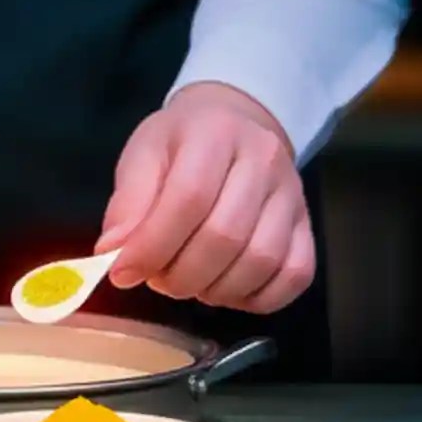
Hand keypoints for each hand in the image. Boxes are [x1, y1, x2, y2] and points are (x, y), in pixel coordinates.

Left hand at [96, 82, 315, 313]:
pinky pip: (295, 275)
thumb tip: (113, 252)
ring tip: (188, 281)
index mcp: (215, 134)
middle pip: (225, 236)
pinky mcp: (307, 226)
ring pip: (261, 261)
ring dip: (215, 289)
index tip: (123, 273)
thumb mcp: (143, 156)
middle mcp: (264, 160)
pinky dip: (257, 298)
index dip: (152, 246)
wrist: (235, 124)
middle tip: (157, 279)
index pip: (188, 199)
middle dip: (180, 274)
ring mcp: (292, 195)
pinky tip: (226, 290)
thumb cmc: (181, 145)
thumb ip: (127, 203)